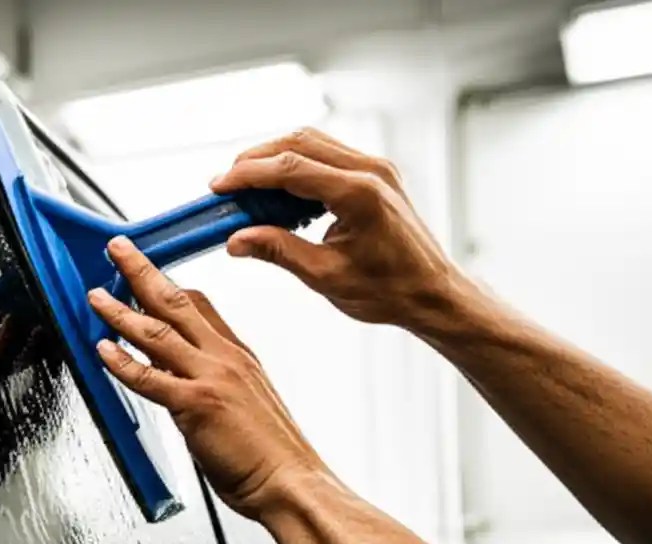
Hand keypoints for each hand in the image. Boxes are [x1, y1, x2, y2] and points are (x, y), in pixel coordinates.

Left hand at [87, 237, 328, 518]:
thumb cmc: (272, 455)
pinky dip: (122, 362)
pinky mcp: (197, 405)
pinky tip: (103, 350)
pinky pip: (150, 378)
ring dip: (121, 311)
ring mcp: (211, 379)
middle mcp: (225, 358)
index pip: (200, 305)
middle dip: (142, 272)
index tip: (145, 272)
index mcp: (239, 356)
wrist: (292, 483)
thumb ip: (211, 384)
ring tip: (97, 296)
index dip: (167, 285)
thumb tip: (176, 377)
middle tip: (118, 250)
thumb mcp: (246, 404)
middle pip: (177, 301)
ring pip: (158, 332)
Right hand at [211, 128, 477, 333]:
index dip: (248, 174)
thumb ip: (278, 251)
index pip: (290, 168)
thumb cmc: (388, 291)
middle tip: (227, 185)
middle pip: (298, 143)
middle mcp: (370, 171)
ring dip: (276, 158)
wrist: (433, 293)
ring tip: (248, 187)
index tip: (219, 186)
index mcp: (358, 194)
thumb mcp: (325, 276)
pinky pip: (328, 155)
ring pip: (312, 142)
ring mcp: (376, 168)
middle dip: (256, 159)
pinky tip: (280, 192)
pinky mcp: (376, 174)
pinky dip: (297, 165)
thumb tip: (236, 240)